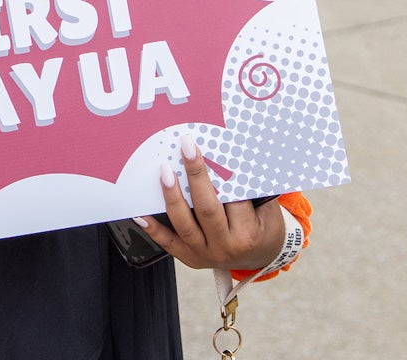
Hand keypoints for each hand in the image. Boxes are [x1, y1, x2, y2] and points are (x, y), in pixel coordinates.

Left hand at [134, 134, 283, 271]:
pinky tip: (141, 213)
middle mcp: (225, 246)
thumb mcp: (266, 210)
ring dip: (172, 196)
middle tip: (187, 148)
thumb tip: (229, 158)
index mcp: (247, 234)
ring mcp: (205, 254)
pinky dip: (153, 228)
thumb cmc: (263, 228)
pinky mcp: (190, 258)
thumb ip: (249, 190)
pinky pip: (168, 243)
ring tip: (165, 172)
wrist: (259, 258)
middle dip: (196, 175)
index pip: (234, 199)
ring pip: (184, 224)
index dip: (224, 173)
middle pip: (206, 208)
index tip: (211, 149)